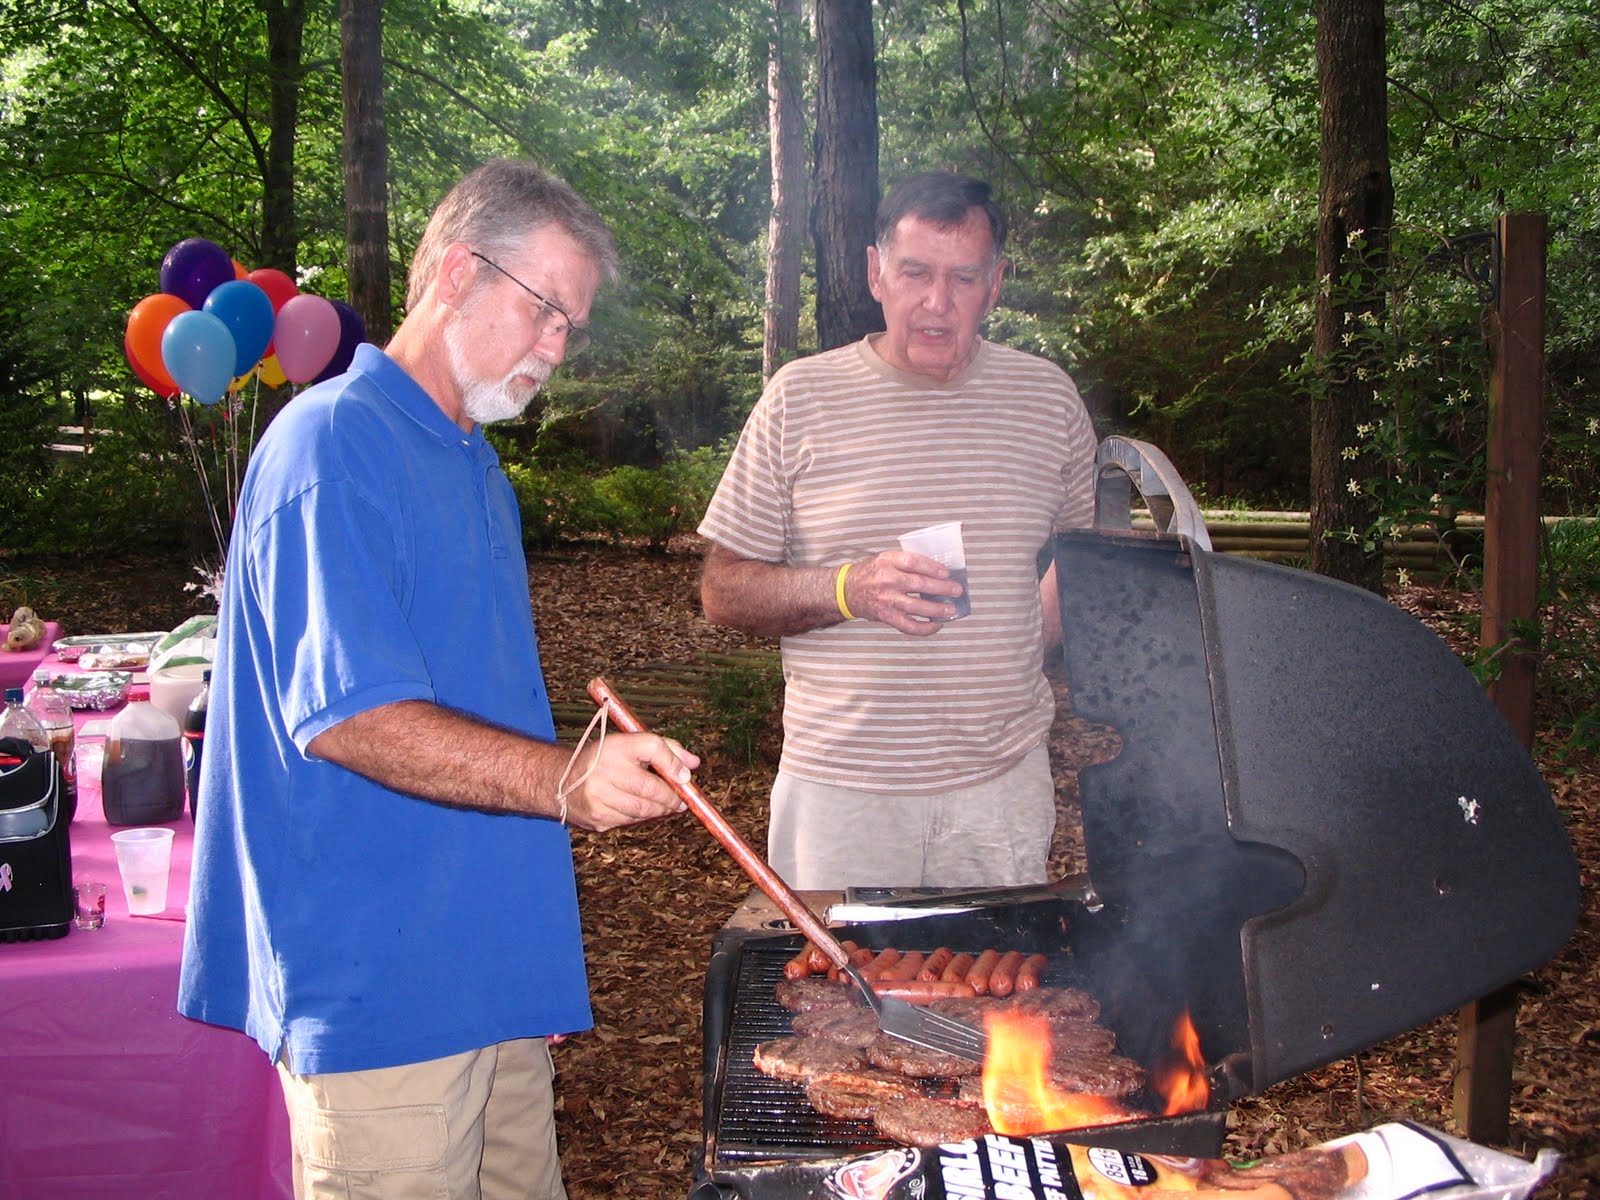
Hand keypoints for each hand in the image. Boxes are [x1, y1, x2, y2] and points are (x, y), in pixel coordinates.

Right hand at [560, 731, 697, 831]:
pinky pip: (630, 821)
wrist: (558, 781)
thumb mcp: (628, 744)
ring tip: (666, 805)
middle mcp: (604, 770)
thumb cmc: (602, 759)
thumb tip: (694, 765)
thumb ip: (665, 749)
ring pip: (642, 809)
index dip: (673, 764)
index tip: (685, 778)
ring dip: (659, 810)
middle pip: (651, 788)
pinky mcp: (597, 818)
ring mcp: (598, 797)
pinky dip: (641, 817)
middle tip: (681, 801)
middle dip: (672, 798)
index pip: (652, 747)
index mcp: (614, 746)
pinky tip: (641, 810)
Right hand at [845, 550, 964, 634]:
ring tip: (951, 609)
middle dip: (941, 588)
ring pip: (916, 606)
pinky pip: (909, 626)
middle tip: (956, 590)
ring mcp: (886, 600)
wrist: (846, 591)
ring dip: (937, 609)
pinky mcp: (886, 616)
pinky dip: (925, 628)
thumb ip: (906, 562)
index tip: (946, 572)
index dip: (932, 567)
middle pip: (918, 584)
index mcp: (887, 561)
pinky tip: (936, 624)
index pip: (913, 562)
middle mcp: (886, 580)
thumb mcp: (885, 559)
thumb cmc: (870, 573)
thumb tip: (938, 571)